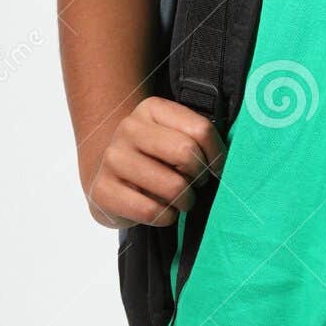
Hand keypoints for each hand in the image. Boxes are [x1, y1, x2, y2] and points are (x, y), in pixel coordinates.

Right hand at [85, 97, 225, 228]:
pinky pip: (152, 211)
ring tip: (180, 199)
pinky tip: (162, 210)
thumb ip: (198, 141)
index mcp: (151, 109)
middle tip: (195, 184)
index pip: (201, 130)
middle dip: (200, 176)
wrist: (109, 176)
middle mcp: (128, 128)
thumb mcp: (175, 137)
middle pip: (187, 153)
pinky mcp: (102, 191)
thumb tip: (224, 165)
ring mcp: (112, 159)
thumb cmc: (154, 158)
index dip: (217, 155)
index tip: (215, 167)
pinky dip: (166, 217)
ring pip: (172, 186)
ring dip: (185, 200)